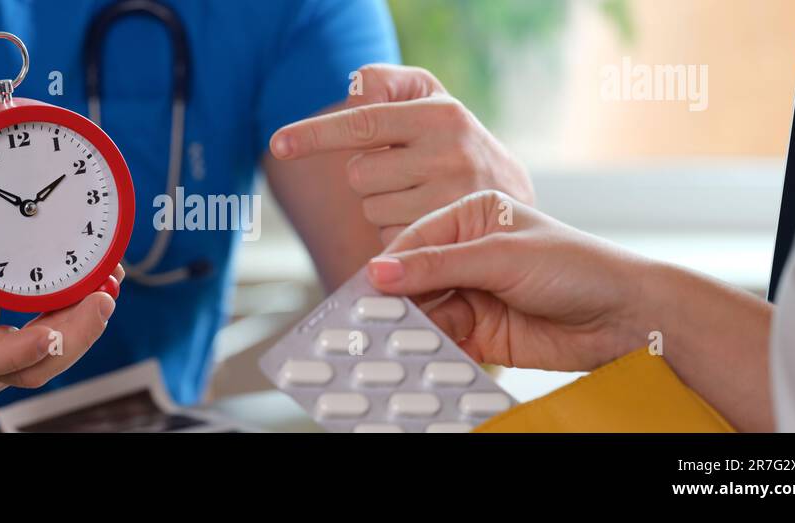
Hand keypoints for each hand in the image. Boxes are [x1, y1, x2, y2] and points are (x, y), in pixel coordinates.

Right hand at [0, 141, 119, 404]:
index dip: (21, 350)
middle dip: (77, 334)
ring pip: (45, 367)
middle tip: (105, 292)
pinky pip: (42, 358)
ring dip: (83, 330)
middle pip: (33, 369)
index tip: (50, 332)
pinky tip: (93, 296)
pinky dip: (71, 329)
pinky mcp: (1, 369)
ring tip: (108, 287)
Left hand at [270, 64, 533, 245]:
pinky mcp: (447, 242)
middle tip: (405, 172)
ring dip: (384, 207)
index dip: (315, 134)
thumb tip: (354, 89)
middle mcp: (450, 155)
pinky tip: (426, 222)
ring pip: (370, 209)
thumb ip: (386, 85)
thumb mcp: (431, 101)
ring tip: (421, 197)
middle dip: (371, 176)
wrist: (515, 204)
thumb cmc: (455, 143)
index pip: (363, 123)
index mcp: (441, 115)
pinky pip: (387, 240)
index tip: (279, 144)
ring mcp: (450, 201)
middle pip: (359, 174)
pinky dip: (397, 234)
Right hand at [365, 191, 650, 371]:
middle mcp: (468, 254)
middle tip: (370, 321)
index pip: (416, 238)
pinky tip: (420, 355)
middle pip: (413, 278)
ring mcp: (473, 294)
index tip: (365, 288)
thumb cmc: (577, 267)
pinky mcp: (480, 332)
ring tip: (393, 342)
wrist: (625, 316)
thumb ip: (438, 266)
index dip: (389, 264)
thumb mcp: (501, 257)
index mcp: (473, 217)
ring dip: (410, 328)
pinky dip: (430, 349)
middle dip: (395, 300)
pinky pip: (442, 339)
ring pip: (424, 311)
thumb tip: (380, 270)